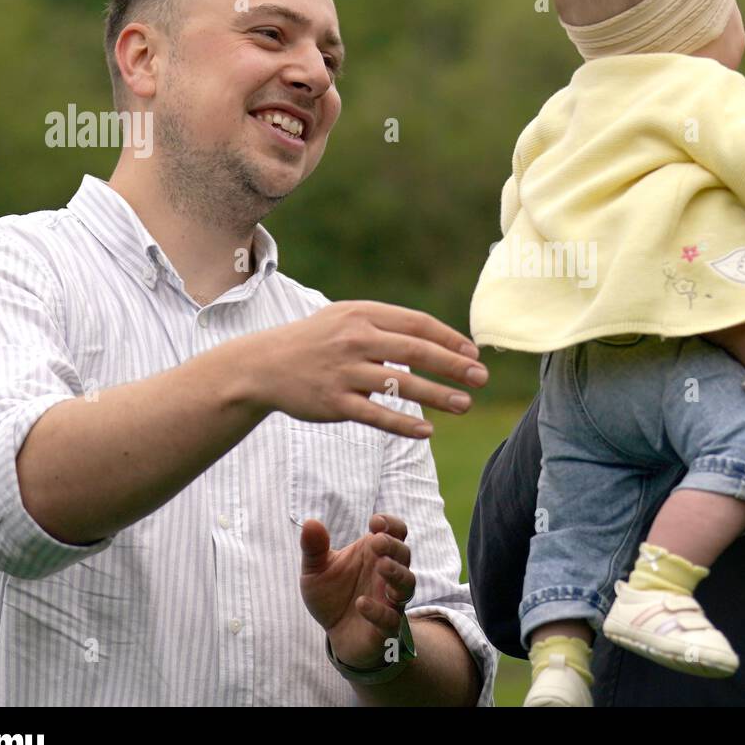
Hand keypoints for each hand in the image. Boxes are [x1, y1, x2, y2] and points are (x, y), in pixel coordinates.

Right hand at [246, 300, 488, 438]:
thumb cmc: (317, 342)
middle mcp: (355, 339)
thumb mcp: (348, 319)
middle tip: (482, 378)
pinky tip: (426, 430)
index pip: (417, 323)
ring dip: (437, 395)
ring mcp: (343, 371)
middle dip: (453, 365)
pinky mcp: (333, 402)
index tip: (473, 354)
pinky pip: (375, 414)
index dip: (449, 339)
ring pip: (400, 384)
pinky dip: (403, 423)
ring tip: (465, 404)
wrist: (263, 365)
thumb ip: (388, 327)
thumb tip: (438, 343)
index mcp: (363, 314)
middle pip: (415, 350)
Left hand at [300, 513, 415, 668]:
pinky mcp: (385, 627)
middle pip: (404, 554)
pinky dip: (379, 611)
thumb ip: (313, 548)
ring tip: (381, 566)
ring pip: (407, 584)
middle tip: (377, 541)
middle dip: (393, 546)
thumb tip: (310, 522)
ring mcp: (389, 600)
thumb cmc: (331, 594)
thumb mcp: (316, 570)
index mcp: (375, 554)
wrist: (335, 633)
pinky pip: (391, 619)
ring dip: (397, 573)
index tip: (374, 522)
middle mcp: (387, 574)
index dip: (391, 523)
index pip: (396, 532)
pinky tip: (361, 603)